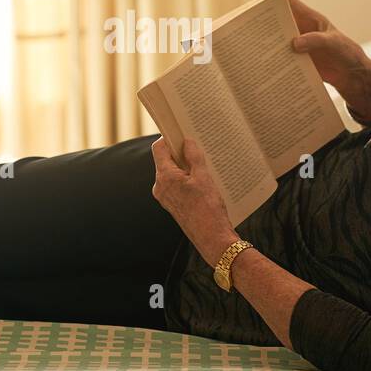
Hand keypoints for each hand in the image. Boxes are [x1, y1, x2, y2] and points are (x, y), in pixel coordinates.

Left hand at [151, 137, 237, 266]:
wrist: (212, 238)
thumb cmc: (208, 208)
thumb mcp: (203, 178)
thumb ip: (194, 157)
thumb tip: (187, 142)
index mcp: (165, 177)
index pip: (159, 149)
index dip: (169, 138)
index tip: (182, 133)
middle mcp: (160, 187)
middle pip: (165, 160)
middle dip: (179, 152)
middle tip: (196, 146)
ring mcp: (165, 197)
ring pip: (171, 173)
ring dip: (184, 166)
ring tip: (203, 164)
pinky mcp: (173, 205)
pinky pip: (176, 185)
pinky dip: (186, 178)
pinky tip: (202, 179)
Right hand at [259, 0, 370, 121]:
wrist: (352, 75)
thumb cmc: (346, 53)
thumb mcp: (334, 44)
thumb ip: (315, 41)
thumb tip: (293, 44)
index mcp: (311, 20)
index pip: (292, 4)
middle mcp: (302, 31)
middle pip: (280, 22)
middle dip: (265, 22)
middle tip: (248, 23)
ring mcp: (300, 46)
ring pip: (280, 41)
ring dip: (268, 43)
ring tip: (250, 46)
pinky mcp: (299, 61)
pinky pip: (284, 58)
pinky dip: (275, 61)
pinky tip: (264, 66)